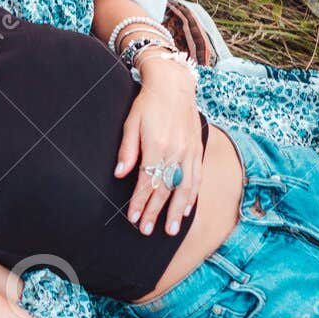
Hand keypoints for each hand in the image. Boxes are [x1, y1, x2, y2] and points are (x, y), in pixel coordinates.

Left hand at [116, 54, 200, 234]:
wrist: (174, 86)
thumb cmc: (147, 105)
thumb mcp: (130, 124)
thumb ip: (127, 151)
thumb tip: (120, 174)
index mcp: (157, 146)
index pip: (147, 182)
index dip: (139, 201)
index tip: (132, 217)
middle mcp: (176, 152)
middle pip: (165, 189)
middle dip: (154, 212)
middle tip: (146, 230)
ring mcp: (190, 152)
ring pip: (184, 188)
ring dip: (176, 211)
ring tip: (170, 230)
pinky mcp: (198, 150)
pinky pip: (196, 178)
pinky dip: (191, 196)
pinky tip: (186, 210)